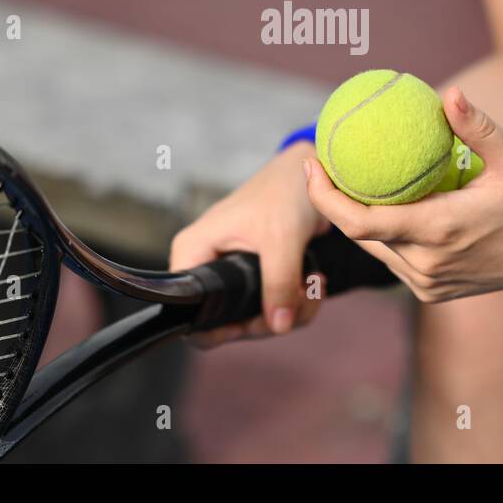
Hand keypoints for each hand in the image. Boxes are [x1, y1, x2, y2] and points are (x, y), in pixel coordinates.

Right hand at [170, 142, 330, 346]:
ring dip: (290, 311)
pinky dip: (296, 303)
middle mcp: (206, 265)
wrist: (313, 173)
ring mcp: (231, 273)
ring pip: (253, 319)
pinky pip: (270, 307)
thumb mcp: (282, 237)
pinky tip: (315, 283)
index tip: (257, 321)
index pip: (187, 311)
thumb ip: (279, 282)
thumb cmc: (285, 192)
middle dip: (267, 319)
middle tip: (300, 297)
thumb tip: (279, 326)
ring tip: (314, 285)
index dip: (217, 328)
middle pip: (224, 322)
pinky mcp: (256, 276)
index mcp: (194, 251)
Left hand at [304, 87, 502, 301]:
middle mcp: (427, 263)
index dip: (325, 196)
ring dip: (354, 218)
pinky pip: (393, 260)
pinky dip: (380, 234)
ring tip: (340, 180)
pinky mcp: (433, 292)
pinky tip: (374, 205)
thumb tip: (449, 92)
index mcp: (439, 230)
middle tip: (320, 163)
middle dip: (331, 201)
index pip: (359, 221)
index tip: (311, 163)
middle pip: (358, 235)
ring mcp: (428, 283)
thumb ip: (479, 127)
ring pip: (373, 249)